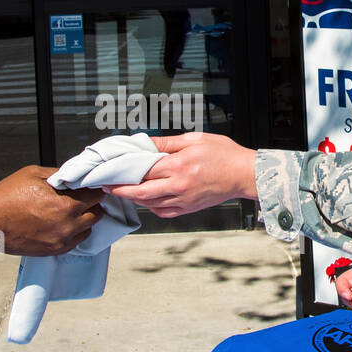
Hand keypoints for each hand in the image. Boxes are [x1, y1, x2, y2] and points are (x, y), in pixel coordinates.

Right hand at [0, 166, 105, 255]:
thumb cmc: (5, 198)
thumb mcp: (33, 173)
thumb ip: (59, 174)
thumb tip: (73, 175)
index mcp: (65, 204)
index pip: (96, 195)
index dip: (94, 187)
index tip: (91, 185)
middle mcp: (67, 224)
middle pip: (96, 213)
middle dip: (92, 203)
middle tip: (83, 197)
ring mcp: (61, 240)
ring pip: (88, 229)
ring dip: (85, 219)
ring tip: (72, 211)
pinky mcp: (53, 250)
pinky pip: (76, 242)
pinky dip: (75, 233)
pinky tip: (65, 224)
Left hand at [104, 133, 256, 216]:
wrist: (244, 174)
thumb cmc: (223, 155)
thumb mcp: (194, 139)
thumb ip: (166, 143)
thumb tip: (144, 143)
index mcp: (178, 166)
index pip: (142, 171)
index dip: (123, 172)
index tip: (110, 171)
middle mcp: (178, 186)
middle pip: (140, 193)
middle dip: (120, 191)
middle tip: (107, 187)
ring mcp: (183, 200)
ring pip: (150, 205)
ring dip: (134, 199)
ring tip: (124, 191)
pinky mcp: (189, 209)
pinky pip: (163, 212)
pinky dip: (151, 207)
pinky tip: (147, 199)